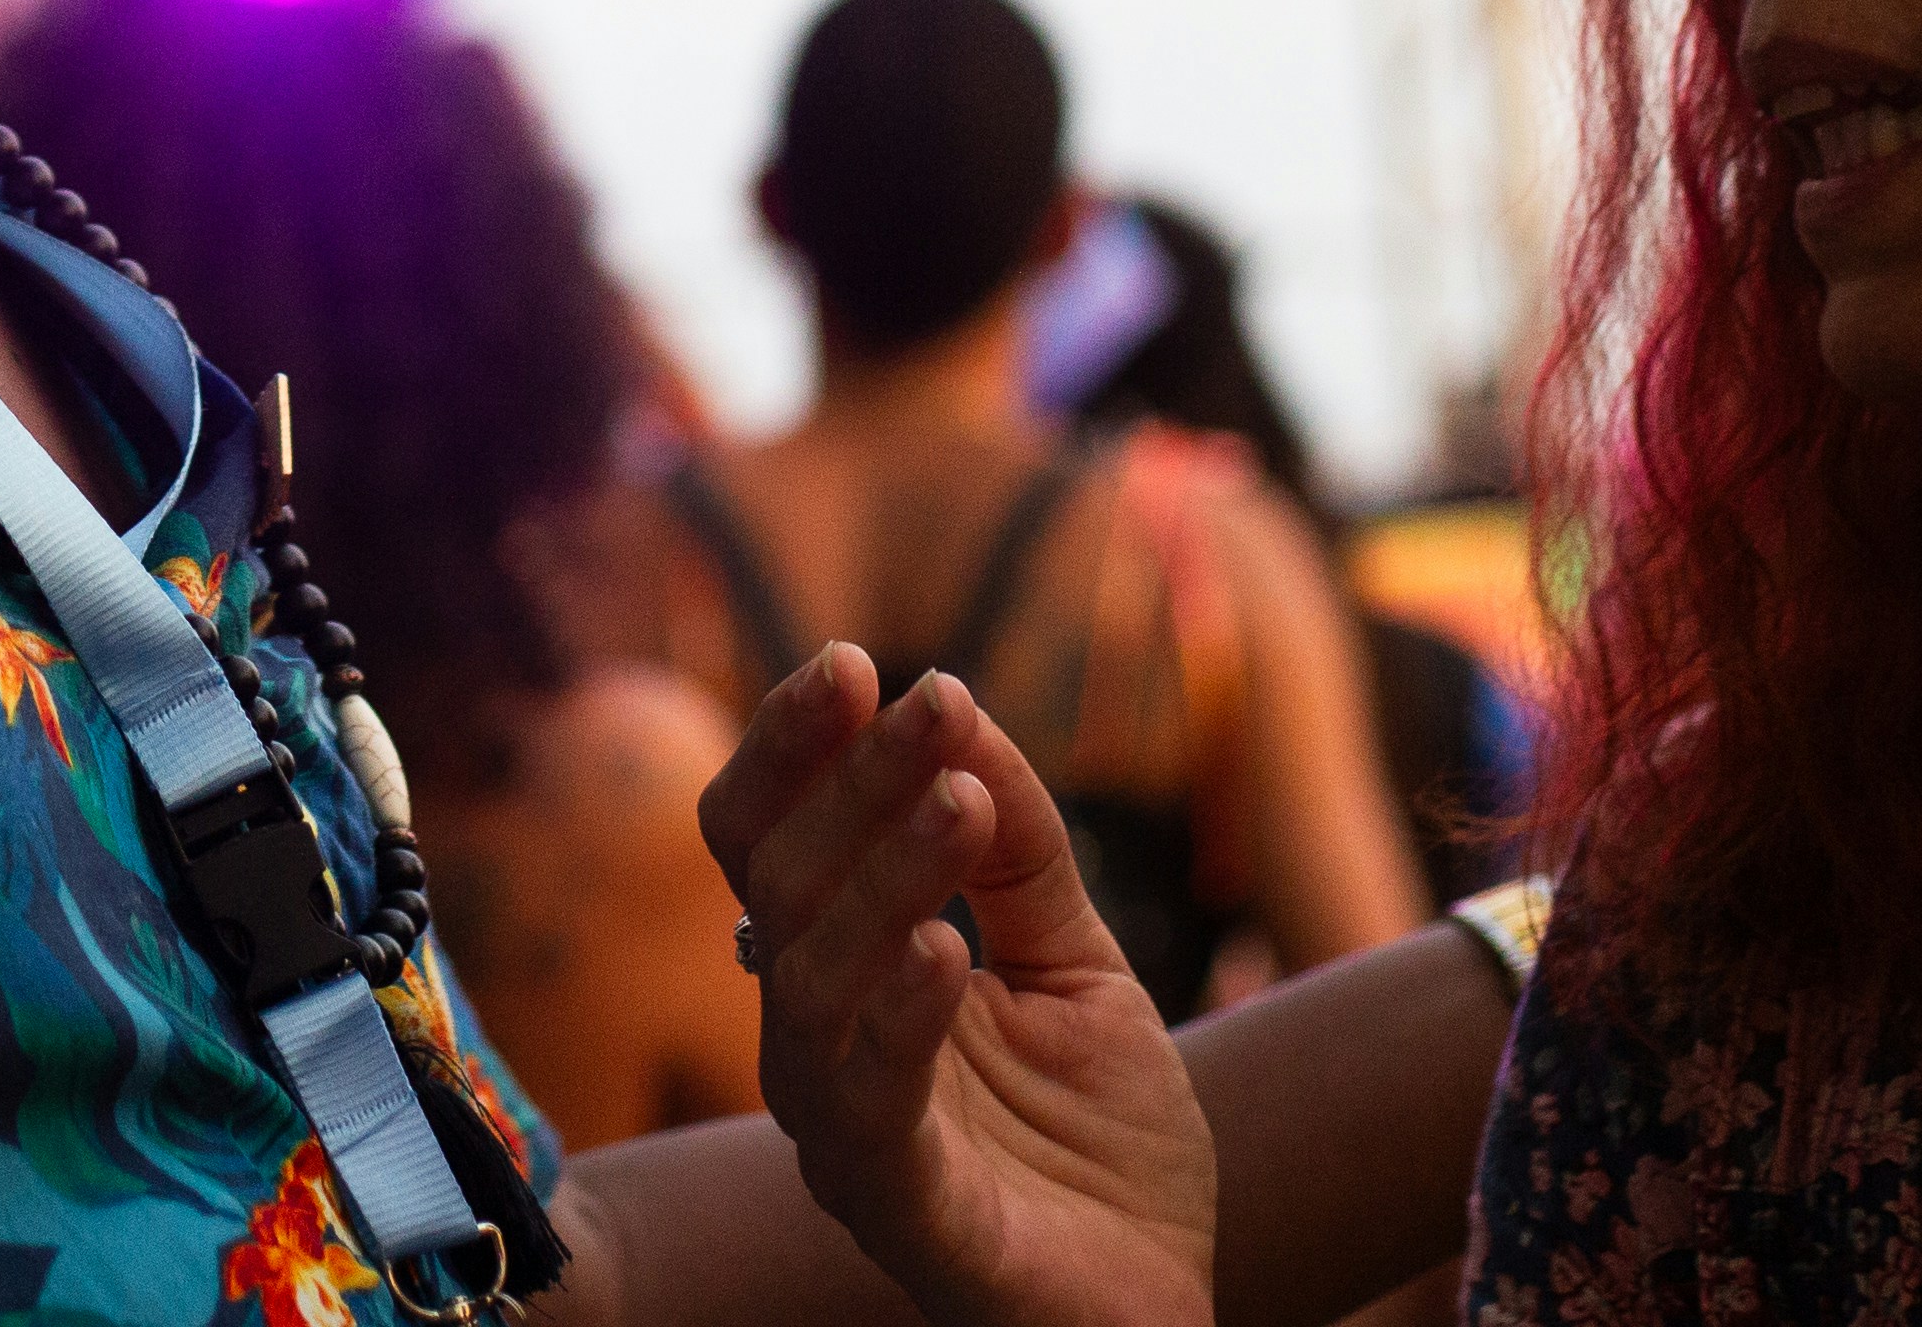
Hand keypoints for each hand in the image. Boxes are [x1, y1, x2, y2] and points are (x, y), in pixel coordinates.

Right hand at [702, 650, 1210, 1326]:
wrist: (1155, 1304)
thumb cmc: (1099, 1142)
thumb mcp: (1077, 961)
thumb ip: (1021, 850)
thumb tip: (960, 700)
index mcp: (837, 972)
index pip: (766, 836)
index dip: (793, 744)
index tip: (860, 659)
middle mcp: (810, 1040)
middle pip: (775, 882)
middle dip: (845, 779)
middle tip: (925, 703)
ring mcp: (840, 1128)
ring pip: (809, 976)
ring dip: (885, 871)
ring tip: (961, 800)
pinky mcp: (893, 1206)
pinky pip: (866, 1100)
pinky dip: (899, 1014)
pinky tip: (948, 948)